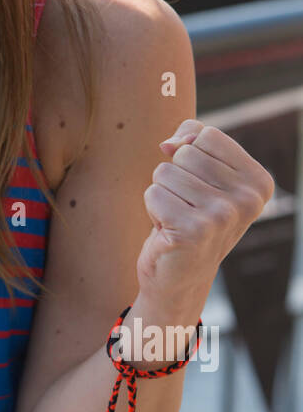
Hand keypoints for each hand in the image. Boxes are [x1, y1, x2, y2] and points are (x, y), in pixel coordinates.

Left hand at [136, 119, 274, 307]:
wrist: (182, 276)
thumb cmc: (192, 216)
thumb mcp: (202, 172)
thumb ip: (190, 139)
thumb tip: (170, 144)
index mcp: (258, 182)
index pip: (207, 135)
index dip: (191, 156)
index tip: (201, 187)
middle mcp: (248, 199)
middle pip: (185, 153)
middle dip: (175, 177)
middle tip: (186, 207)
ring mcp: (223, 216)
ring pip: (165, 171)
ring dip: (163, 194)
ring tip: (178, 218)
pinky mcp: (193, 231)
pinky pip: (153, 193)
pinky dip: (152, 210)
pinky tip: (168, 231)